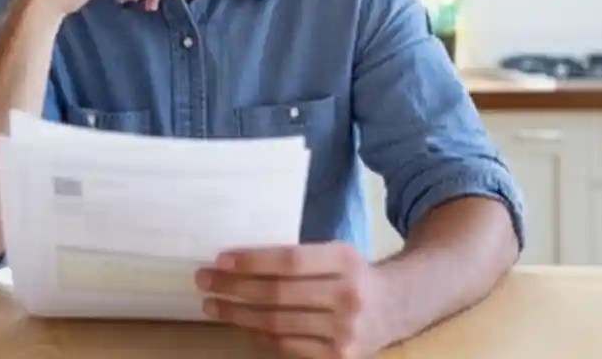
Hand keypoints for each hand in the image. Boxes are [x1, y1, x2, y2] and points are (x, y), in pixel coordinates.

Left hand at [196, 243, 400, 358]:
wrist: (397, 307)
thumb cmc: (353, 275)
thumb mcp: (336, 254)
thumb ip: (298, 257)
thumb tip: (237, 261)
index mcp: (345, 260)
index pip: (290, 261)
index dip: (252, 261)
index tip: (220, 259)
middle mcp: (348, 296)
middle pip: (278, 294)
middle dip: (234, 288)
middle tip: (204, 280)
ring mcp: (345, 332)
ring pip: (277, 324)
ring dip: (237, 314)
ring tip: (212, 305)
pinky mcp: (339, 358)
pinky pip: (286, 347)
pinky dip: (258, 335)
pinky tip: (241, 325)